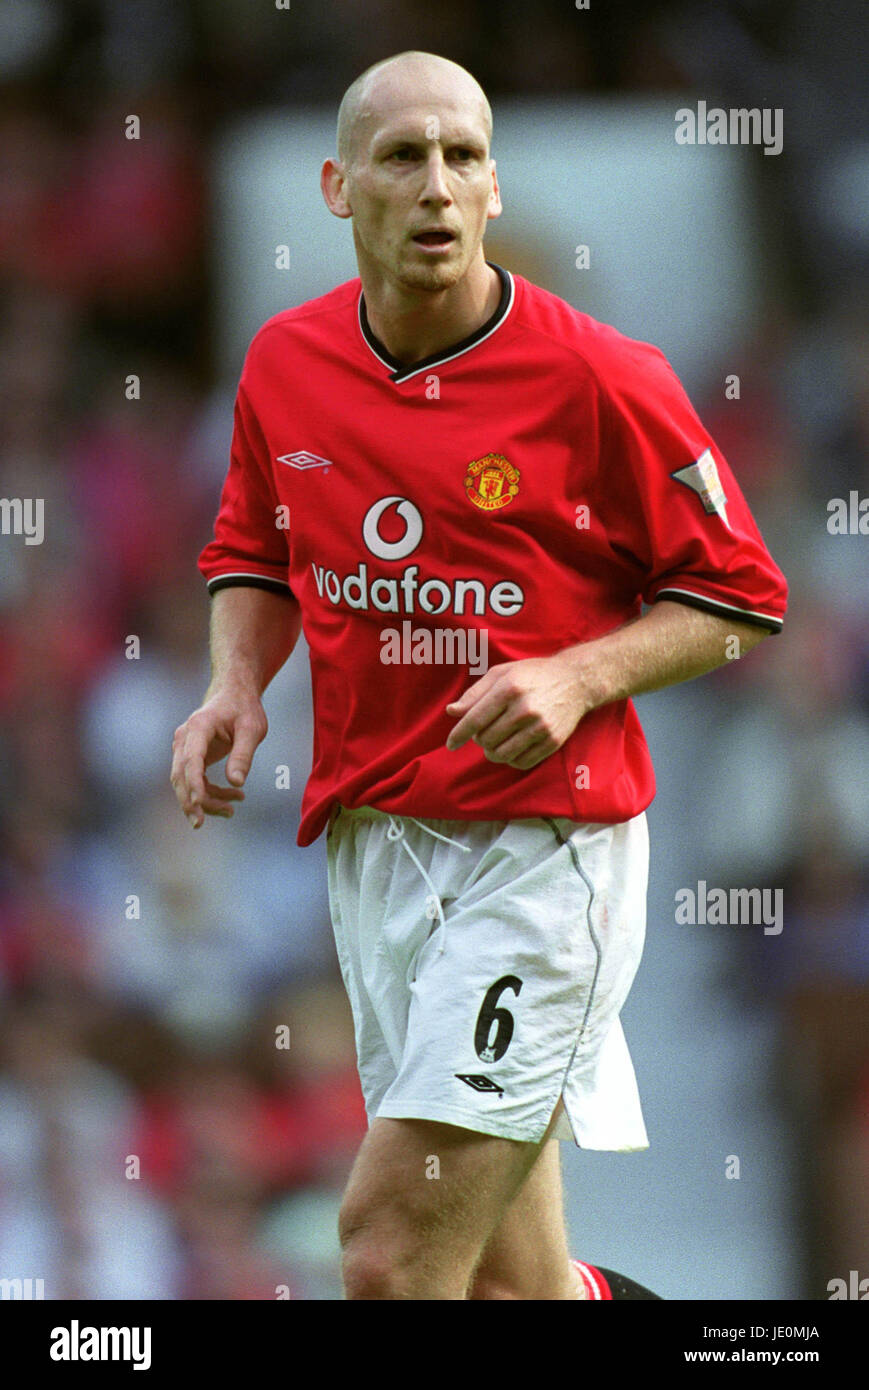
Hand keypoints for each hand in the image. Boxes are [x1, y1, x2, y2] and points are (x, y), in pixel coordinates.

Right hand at [171, 687, 267, 827]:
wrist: (234, 694)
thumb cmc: (244, 709)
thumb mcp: (253, 729)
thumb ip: (244, 755)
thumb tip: (237, 782)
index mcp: (199, 727)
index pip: (191, 760)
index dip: (193, 784)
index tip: (199, 805)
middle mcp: (185, 738)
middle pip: (181, 776)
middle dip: (192, 802)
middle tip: (205, 822)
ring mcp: (184, 748)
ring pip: (185, 782)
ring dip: (204, 801)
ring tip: (232, 810)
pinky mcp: (190, 756)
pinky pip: (194, 781)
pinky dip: (209, 793)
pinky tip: (233, 796)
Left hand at [444, 651, 589, 769]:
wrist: (575, 681)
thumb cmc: (532, 675)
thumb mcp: (502, 674)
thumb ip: (475, 693)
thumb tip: (452, 712)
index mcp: (509, 688)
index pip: (475, 719)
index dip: (458, 734)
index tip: (450, 744)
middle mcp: (525, 708)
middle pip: (486, 739)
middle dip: (480, 739)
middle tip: (486, 731)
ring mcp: (541, 727)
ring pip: (502, 754)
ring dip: (493, 752)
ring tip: (496, 741)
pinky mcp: (553, 741)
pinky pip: (522, 762)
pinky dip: (511, 759)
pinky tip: (512, 747)